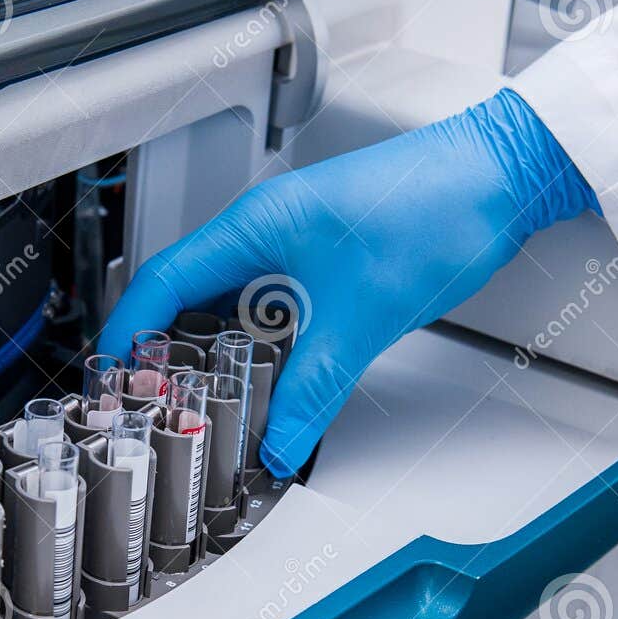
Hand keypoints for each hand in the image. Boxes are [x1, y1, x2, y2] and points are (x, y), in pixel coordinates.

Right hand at [97, 88, 597, 475]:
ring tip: (208, 400)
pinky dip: (263, 341)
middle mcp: (267, 227)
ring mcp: (298, 239)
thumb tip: (281, 442)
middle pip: (191, 294)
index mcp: (254, 226)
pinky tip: (272, 378)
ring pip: (236, 301)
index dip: (127, 331)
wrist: (505, 176)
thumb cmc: (435, 210)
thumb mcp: (361, 319)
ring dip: (219, 349)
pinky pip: (275, 302)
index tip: (112, 375)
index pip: (164, 281)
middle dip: (167, 350)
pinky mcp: (330, 255)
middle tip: (156, 402)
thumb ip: (313, 390)